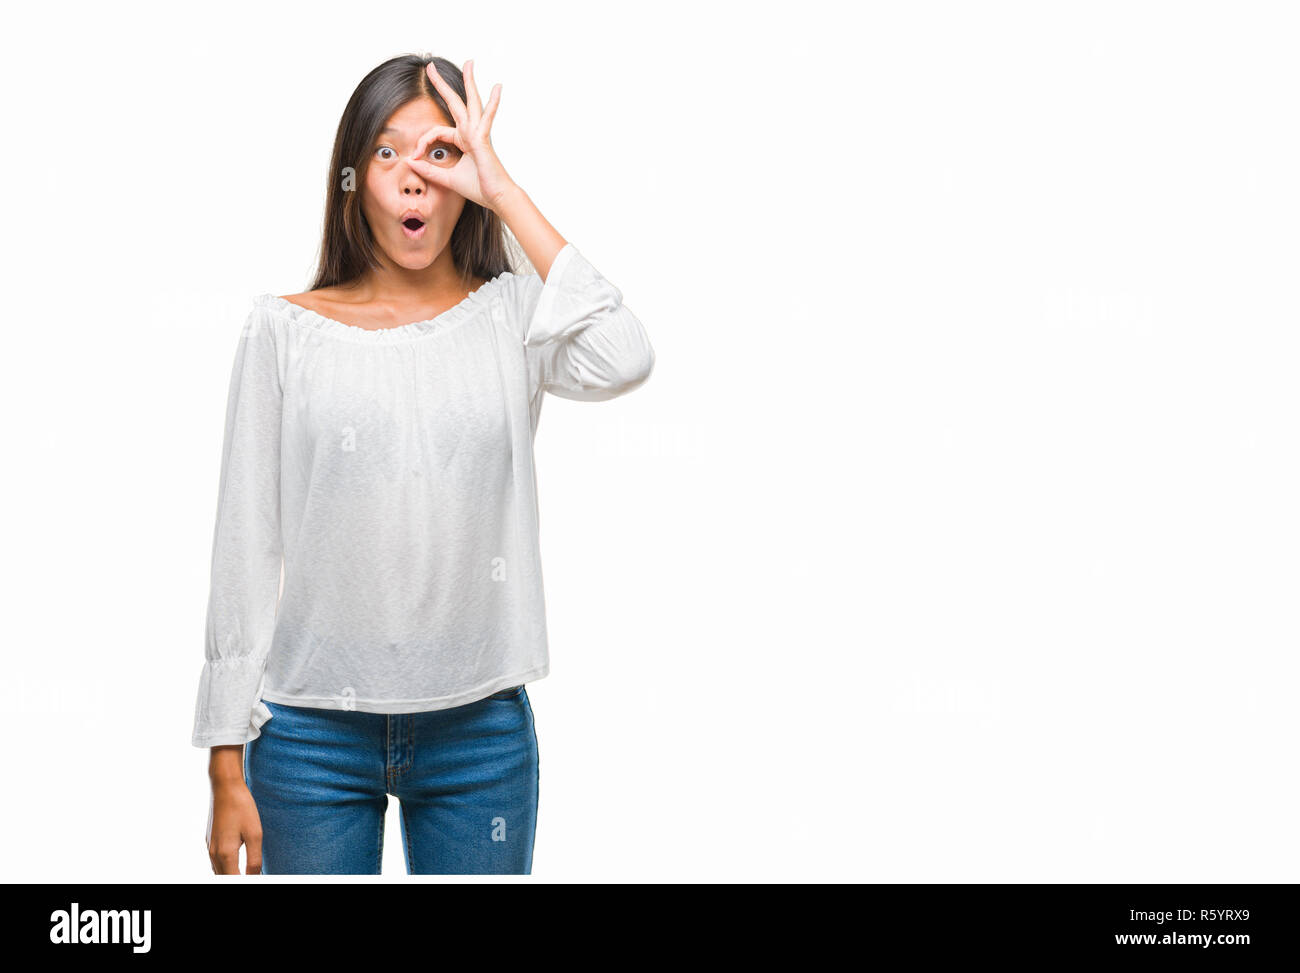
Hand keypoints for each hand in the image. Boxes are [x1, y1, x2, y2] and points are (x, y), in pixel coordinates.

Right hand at [207, 777, 262, 873]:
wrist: (225, 787)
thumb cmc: (242, 808)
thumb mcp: (255, 834)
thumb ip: (254, 859)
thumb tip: (255, 877)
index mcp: (225, 854)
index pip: (233, 881)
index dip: (245, 883)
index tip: (256, 879)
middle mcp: (213, 854)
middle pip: (223, 880)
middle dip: (236, 881)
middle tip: (252, 877)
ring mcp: (209, 848)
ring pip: (218, 873)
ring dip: (230, 877)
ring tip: (244, 874)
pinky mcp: (209, 841)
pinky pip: (215, 863)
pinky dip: (225, 870)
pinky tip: (234, 868)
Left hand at [408, 60, 516, 211]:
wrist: (497, 198)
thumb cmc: (479, 188)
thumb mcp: (447, 179)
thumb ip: (429, 170)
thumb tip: (410, 162)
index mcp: (464, 140)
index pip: (437, 132)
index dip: (422, 142)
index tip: (415, 157)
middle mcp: (471, 133)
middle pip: (455, 103)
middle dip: (442, 85)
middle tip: (431, 67)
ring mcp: (478, 134)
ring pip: (472, 102)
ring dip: (469, 82)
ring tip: (469, 62)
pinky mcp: (484, 139)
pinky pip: (487, 118)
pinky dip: (493, 103)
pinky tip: (498, 87)